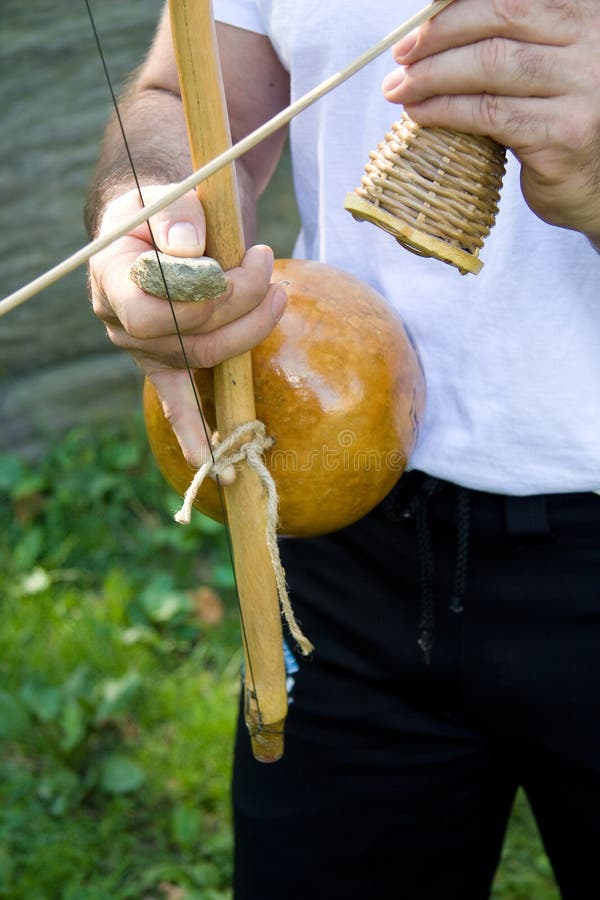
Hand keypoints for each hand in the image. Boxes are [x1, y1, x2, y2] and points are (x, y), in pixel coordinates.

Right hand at [88, 185, 286, 468]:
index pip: (155, 308)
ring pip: (200, 359)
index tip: (248, 262)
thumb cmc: (163, 204)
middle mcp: (119, 319)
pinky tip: (210, 463)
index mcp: (112, 275)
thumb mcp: (169, 192)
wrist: (153, 219)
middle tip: (271, 270)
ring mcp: (140, 347)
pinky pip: (175, 403)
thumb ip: (178, 213)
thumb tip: (190, 246)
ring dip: (248, 333)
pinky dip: (193, 434)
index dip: (207, 298)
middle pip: (187, 336)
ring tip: (278, 296)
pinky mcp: (163, 362)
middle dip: (241, 307)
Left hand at [382, 0, 599, 242]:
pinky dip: (446, 110)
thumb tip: (434, 22)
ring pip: (492, 63)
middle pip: (503, 16)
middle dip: (441, 33)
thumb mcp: (545, 68)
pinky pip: (490, 113)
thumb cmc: (559, 123)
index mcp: (585, 15)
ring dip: (434, 75)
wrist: (598, 188)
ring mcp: (582, 89)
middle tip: (402, 55)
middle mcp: (592, 43)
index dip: (458, 5)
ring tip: (400, 88)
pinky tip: (420, 114)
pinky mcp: (563, 134)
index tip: (418, 19)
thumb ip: (510, 41)